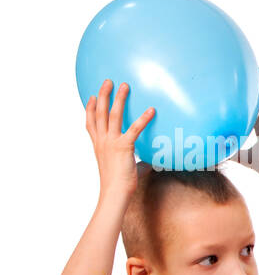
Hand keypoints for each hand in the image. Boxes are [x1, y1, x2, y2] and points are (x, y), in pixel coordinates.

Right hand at [84, 80, 153, 197]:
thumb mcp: (124, 169)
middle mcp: (102, 141)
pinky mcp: (123, 146)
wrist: (115, 193)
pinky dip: (143, 119)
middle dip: (104, 95)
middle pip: (100, 112)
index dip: (90, 108)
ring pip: (113, 115)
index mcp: (98, 145)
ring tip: (124, 86)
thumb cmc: (119, 185)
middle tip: (108, 81)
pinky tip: (151, 110)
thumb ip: (134, 162)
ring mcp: (111, 142)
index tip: (92, 96)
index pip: (91, 123)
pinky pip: (134, 129)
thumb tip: (149, 163)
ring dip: (119, 98)